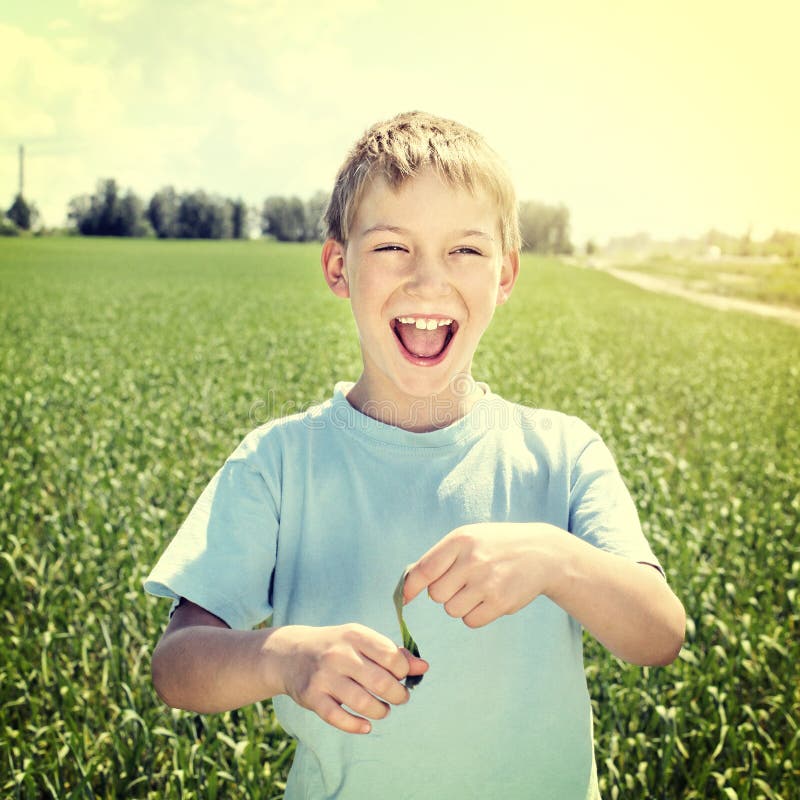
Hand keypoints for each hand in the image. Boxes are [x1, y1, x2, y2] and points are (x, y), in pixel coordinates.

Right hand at [271, 623, 428, 733]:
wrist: (290, 653)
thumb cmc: (336, 647)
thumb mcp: (361, 640)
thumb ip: (392, 653)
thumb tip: (424, 667)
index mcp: (355, 635)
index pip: (391, 656)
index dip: (403, 671)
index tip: (401, 676)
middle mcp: (339, 654)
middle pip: (380, 682)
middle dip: (397, 695)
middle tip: (399, 698)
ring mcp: (324, 676)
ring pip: (362, 702)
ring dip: (380, 711)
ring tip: (383, 710)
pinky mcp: (312, 696)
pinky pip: (338, 717)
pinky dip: (356, 726)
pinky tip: (366, 725)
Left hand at [403, 522, 561, 628]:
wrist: (542, 553)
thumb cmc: (496, 545)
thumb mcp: (469, 538)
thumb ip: (440, 557)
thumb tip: (408, 582)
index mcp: (460, 540)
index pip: (424, 570)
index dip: (410, 587)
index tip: (404, 599)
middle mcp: (472, 560)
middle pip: (436, 595)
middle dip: (445, 593)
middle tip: (463, 582)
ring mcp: (487, 582)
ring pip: (452, 610)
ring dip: (461, 604)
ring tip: (479, 587)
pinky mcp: (500, 602)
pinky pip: (471, 621)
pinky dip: (475, 615)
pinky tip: (489, 598)